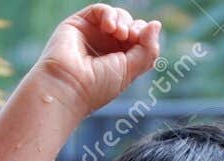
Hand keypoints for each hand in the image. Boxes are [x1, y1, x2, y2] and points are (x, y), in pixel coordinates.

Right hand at [32, 5, 161, 117]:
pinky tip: (110, 27)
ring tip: (120, 34)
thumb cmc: (97, 86)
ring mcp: (91, 36)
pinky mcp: (78, 24)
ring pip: (117, 17)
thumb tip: (156, 24)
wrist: (67, 87)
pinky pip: (100, 10)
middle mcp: (104, 48)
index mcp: (117, 63)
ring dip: (124, 21)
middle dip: (135, 28)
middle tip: (131, 37)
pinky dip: (109, 14)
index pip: (139, 41)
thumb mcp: (130, 70)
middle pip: (130, 26)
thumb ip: (148, 49)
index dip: (145, 37)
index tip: (141, 42)